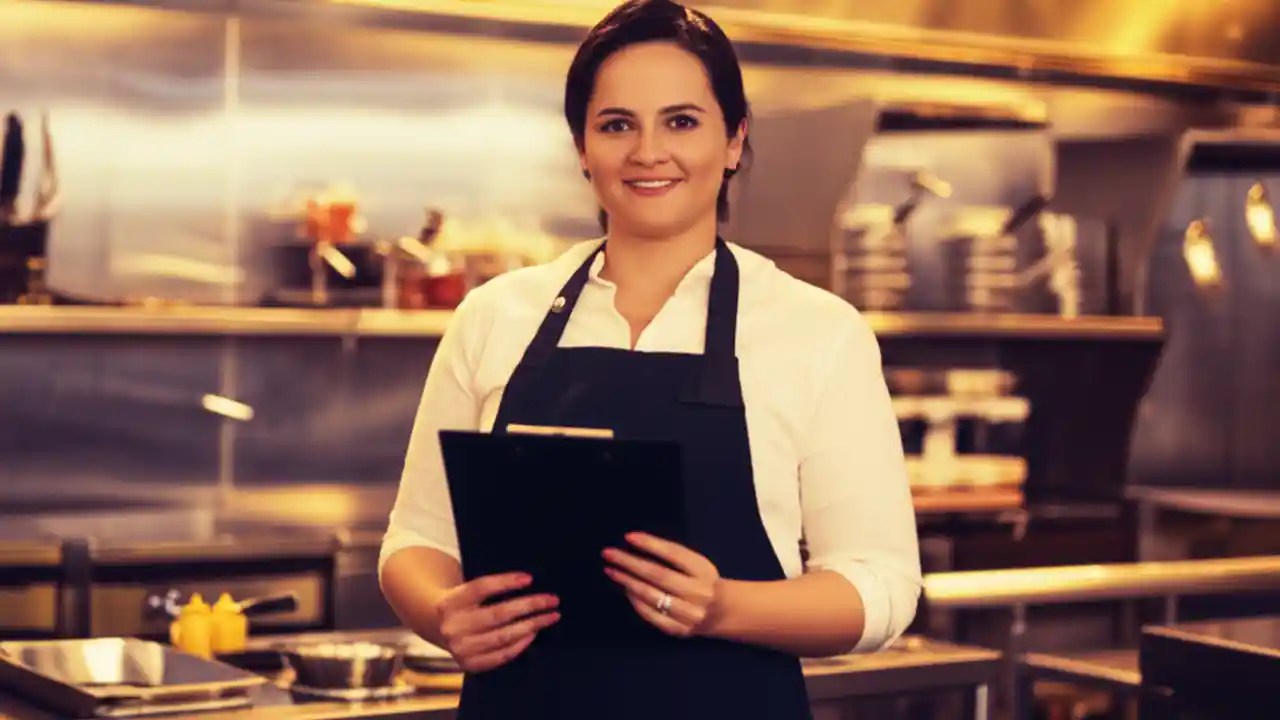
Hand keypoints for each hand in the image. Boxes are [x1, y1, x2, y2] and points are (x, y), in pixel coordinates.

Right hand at [436, 572, 559, 672]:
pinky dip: (521, 644)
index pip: (481, 587)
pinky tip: (533, 633)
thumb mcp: (468, 591)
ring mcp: (460, 648)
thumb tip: (528, 582)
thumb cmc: (465, 604)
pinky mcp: (469, 665)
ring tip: (550, 617)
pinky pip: (502, 655)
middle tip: (553, 600)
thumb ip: (490, 588)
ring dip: (532, 626)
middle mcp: (453, 626)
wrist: (439, 627)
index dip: (506, 582)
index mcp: (451, 602)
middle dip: (529, 606)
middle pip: (497, 614)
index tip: (529, 578)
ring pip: (503, 636)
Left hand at [603, 532, 721, 637]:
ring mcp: (689, 614)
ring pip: (652, 596)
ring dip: (628, 582)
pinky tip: (626, 590)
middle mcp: (699, 592)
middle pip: (658, 575)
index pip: (674, 553)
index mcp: (704, 570)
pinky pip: (651, 615)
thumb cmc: (702, 580)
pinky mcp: (680, 630)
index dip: (650, 544)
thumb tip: (636, 545)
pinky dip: (636, 601)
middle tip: (609, 554)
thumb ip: (673, 555)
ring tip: (612, 571)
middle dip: (630, 563)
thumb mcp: (697, 563)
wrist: (723, 612)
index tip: (628, 537)